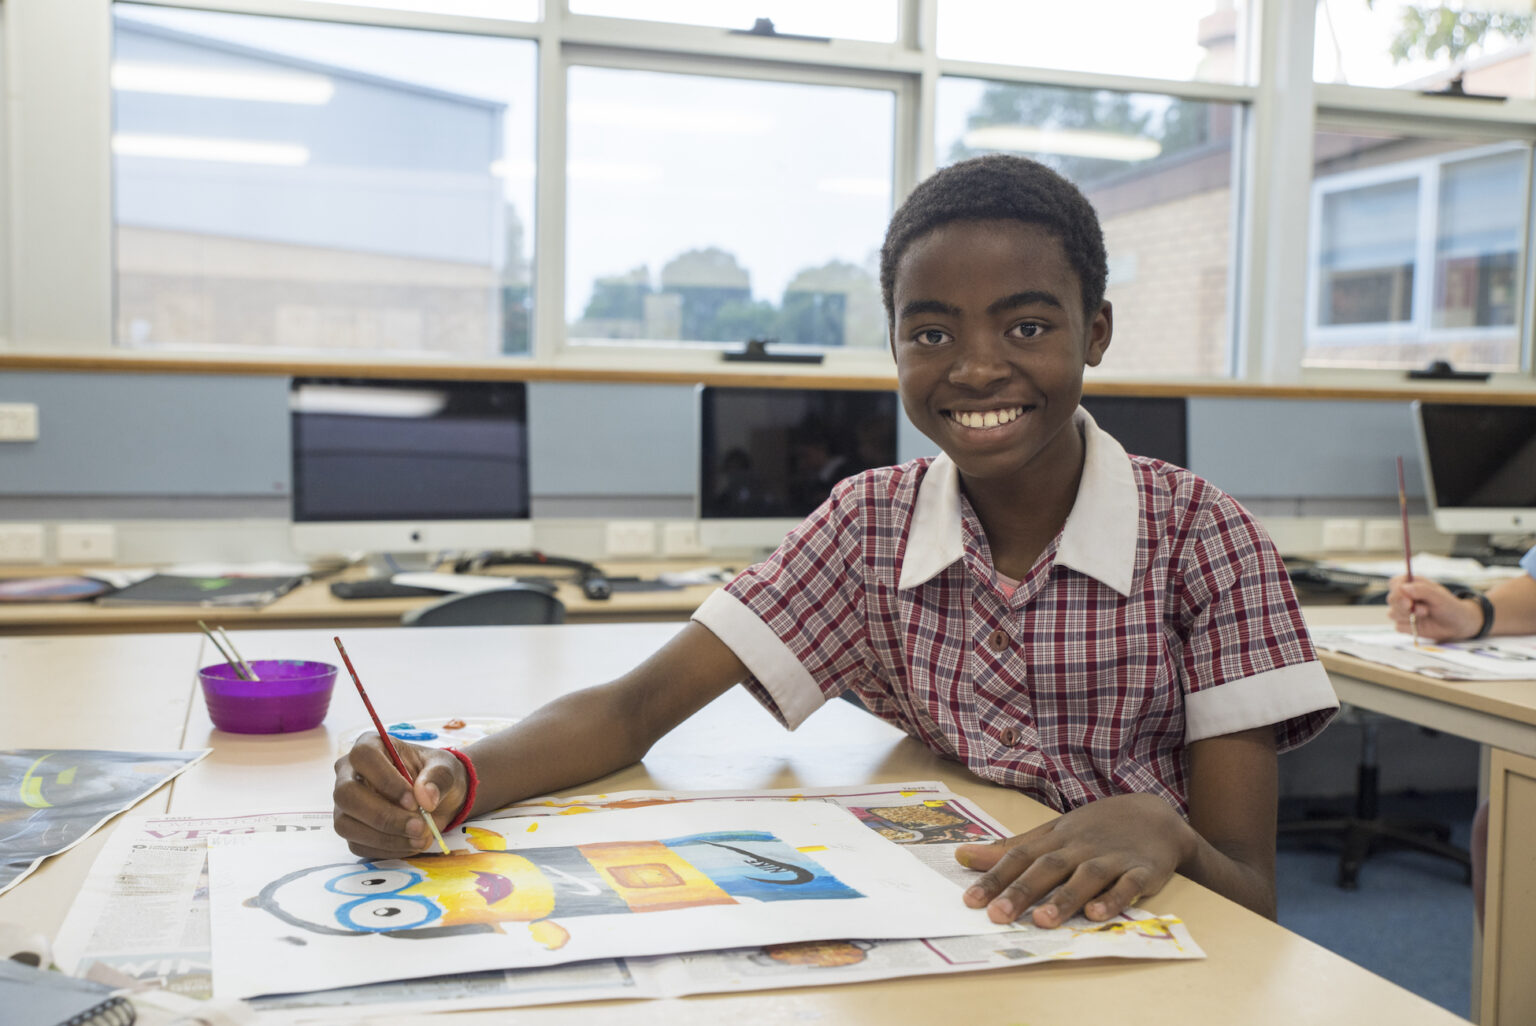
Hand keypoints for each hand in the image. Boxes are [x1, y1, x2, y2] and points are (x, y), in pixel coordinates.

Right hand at [333, 734, 467, 857]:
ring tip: (420, 839)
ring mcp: (346, 804)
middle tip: (419, 827)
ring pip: (346, 824)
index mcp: (370, 746)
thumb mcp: (446, 769)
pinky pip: (358, 844)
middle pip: (346, 794)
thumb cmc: (436, 775)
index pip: (364, 757)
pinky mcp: (351, 828)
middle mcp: (349, 773)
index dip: (386, 780)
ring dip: (385, 837)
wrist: (438, 799)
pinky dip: (386, 849)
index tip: (414, 801)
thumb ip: (438, 778)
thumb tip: (424, 797)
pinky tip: (410, 844)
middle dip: (383, 816)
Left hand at [954, 793, 1194, 927]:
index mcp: (1056, 839)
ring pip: (1085, 877)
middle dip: (1021, 891)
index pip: (1020, 857)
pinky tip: (1096, 915)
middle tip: (996, 916)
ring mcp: (1111, 859)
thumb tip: (963, 856)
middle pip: (1047, 867)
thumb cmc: (1096, 830)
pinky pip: (1127, 886)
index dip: (995, 877)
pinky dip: (1113, 899)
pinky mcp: (1141, 872)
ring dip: (1064, 898)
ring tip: (1042, 921)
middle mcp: (1080, 848)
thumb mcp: (1053, 833)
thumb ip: (1012, 849)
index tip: (969, 900)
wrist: (1156, 816)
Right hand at [1386, 575, 1479, 642]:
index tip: (1408, 598)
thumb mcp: (1439, 596)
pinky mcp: (1405, 625)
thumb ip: (1422, 590)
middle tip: (1423, 609)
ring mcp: (1404, 612)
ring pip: (1392, 613)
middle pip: (1391, 599)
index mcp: (1412, 585)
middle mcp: (1405, 597)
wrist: (1458, 625)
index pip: (1394, 583)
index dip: (1397, 590)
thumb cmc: (1450, 606)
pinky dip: (1409, 627)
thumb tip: (1402, 588)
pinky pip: (1398, 626)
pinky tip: (1421, 624)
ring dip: (1408, 616)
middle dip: (1403, 605)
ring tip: (1426, 613)